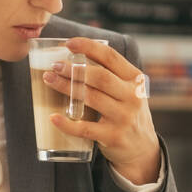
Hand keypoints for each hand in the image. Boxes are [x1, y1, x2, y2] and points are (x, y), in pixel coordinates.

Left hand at [42, 38, 160, 184]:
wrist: (142, 149)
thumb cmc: (128, 114)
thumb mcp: (129, 92)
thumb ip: (112, 77)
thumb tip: (76, 58)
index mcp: (135, 79)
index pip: (111, 57)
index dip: (89, 47)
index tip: (69, 43)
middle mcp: (132, 96)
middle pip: (100, 77)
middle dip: (74, 69)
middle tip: (54, 66)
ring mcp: (123, 117)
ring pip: (91, 98)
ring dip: (66, 87)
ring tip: (49, 80)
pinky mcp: (113, 137)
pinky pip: (86, 129)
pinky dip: (68, 123)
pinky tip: (53, 117)